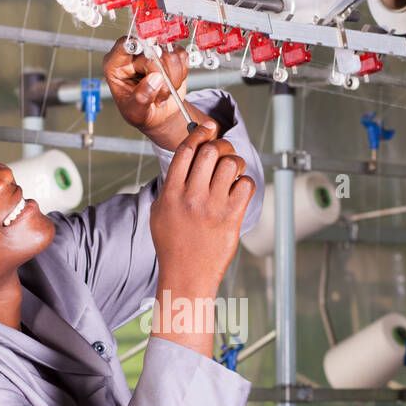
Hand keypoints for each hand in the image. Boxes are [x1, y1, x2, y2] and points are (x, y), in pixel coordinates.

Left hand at [102, 36, 213, 150]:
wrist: (158, 117)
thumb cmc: (141, 113)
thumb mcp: (135, 112)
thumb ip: (141, 98)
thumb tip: (153, 79)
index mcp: (116, 65)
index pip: (126, 44)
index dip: (140, 51)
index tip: (151, 65)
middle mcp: (133, 55)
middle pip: (152, 51)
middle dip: (161, 76)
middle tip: (159, 94)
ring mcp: (153, 52)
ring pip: (170, 54)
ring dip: (172, 78)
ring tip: (164, 91)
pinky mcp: (169, 53)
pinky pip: (182, 56)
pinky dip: (181, 73)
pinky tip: (172, 83)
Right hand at [148, 121, 255, 357]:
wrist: (187, 275)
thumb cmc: (173, 246)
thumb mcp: (159, 213)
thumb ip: (169, 187)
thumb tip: (184, 165)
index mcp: (171, 193)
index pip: (186, 150)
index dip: (199, 134)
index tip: (208, 130)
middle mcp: (191, 196)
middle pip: (210, 151)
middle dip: (221, 146)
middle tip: (225, 153)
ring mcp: (212, 206)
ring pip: (231, 164)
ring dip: (236, 163)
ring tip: (234, 173)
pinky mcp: (231, 217)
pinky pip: (246, 185)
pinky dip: (246, 183)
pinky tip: (239, 191)